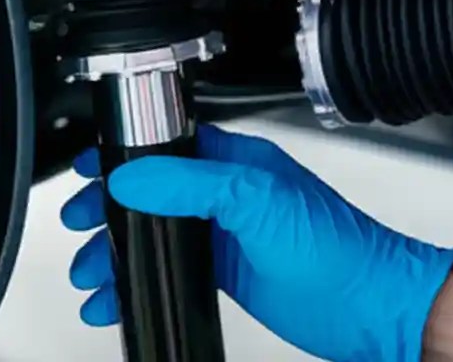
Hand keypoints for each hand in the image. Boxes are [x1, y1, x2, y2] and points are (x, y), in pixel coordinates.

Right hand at [61, 125, 452, 361]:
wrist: (371, 307)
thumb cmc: (337, 249)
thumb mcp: (257, 202)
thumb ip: (192, 183)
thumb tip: (134, 176)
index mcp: (235, 162)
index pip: (165, 145)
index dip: (122, 157)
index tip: (87, 169)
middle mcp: (227, 194)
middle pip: (148, 192)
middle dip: (106, 209)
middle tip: (80, 224)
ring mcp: (226, 233)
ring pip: (153, 234)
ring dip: (117, 252)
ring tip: (92, 275)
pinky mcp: (227, 271)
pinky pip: (169, 268)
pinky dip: (137, 281)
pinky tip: (119, 298)